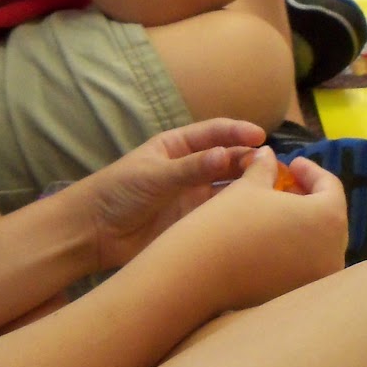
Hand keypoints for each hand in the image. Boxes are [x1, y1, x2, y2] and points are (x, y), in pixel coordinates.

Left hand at [73, 117, 266, 273]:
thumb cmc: (118, 192)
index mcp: (178, 147)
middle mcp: (191, 168)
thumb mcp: (154, 175)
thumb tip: (227, 155)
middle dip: (249, 160)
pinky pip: (220, 214)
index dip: (239, 133)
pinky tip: (254, 213)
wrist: (93, 233)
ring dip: (246, 186)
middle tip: (272, 167)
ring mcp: (193, 196)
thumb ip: (190, 168)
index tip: (260, 137)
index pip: (215, 133)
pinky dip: (237, 212)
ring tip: (270, 190)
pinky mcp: (193, 222)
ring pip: (228, 187)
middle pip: (228, 159)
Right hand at [179, 147, 348, 308]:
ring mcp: (317, 280)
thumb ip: (266, 167)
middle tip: (285, 185)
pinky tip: (272, 238)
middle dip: (308, 197)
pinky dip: (295, 248)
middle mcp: (333, 253)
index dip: (310, 171)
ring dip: (302, 224)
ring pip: (318, 244)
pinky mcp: (299, 297)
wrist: (200, 274)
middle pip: (329, 217)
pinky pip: (305, 266)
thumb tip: (268, 155)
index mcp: (328, 219)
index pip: (330, 187)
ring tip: (277, 211)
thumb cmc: (230, 220)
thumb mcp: (250, 185)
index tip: (290, 163)